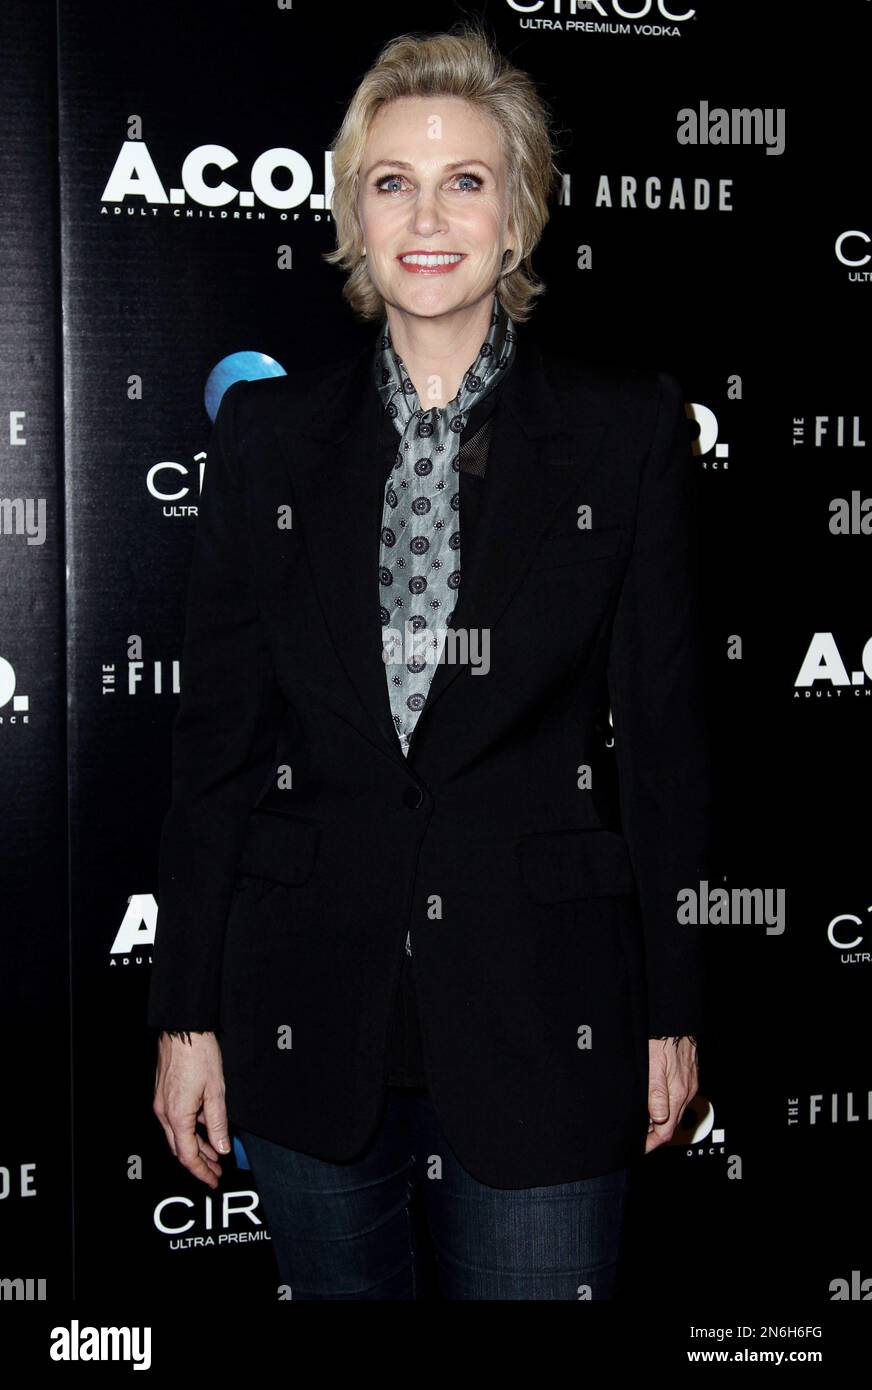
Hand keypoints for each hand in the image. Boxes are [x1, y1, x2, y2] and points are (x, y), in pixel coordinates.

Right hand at [152, 1030, 229, 1188]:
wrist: (183, 1029)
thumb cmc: (199, 1055)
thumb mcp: (216, 1091)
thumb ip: (218, 1123)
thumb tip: (222, 1148)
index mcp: (176, 1115)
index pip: (188, 1156)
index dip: (201, 1171)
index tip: (213, 1180)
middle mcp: (164, 1112)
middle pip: (180, 1149)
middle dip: (199, 1163)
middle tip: (216, 1172)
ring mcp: (161, 1103)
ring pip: (177, 1136)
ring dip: (195, 1147)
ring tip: (214, 1155)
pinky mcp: (163, 1094)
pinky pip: (175, 1121)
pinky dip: (190, 1131)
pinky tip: (204, 1131)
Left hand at [644, 1035, 697, 1154]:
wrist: (675, 1019)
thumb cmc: (661, 1038)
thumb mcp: (652, 1065)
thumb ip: (656, 1093)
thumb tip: (658, 1119)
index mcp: (677, 1093)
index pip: (666, 1130)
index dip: (651, 1143)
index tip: (639, 1148)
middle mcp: (686, 1092)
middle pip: (670, 1124)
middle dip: (653, 1134)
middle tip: (635, 1137)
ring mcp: (689, 1085)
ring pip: (674, 1111)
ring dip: (658, 1120)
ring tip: (640, 1121)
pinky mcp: (688, 1077)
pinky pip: (678, 1099)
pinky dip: (665, 1105)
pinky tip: (653, 1101)